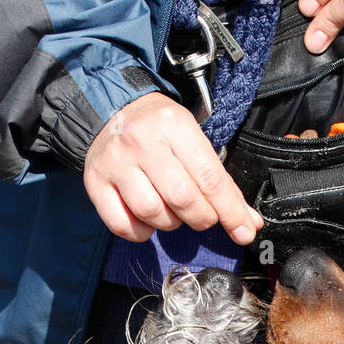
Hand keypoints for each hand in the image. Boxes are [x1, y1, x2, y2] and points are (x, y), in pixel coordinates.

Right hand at [84, 92, 262, 243]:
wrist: (112, 112)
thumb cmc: (160, 131)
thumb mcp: (193, 142)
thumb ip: (220, 183)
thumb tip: (248, 223)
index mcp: (173, 125)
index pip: (209, 177)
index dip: (230, 211)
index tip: (244, 231)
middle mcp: (142, 142)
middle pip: (181, 198)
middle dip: (201, 218)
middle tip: (203, 216)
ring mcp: (116, 163)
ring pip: (152, 212)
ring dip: (171, 224)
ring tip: (173, 212)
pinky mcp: (95, 183)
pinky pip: (122, 225)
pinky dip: (140, 232)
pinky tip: (147, 221)